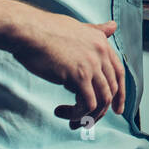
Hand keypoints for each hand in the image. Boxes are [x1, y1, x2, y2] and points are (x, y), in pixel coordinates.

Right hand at [10, 13, 125, 128]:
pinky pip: (87, 104)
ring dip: (88, 116)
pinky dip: (78, 114)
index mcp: (102, 42)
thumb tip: (113, 26)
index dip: (120, 93)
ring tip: (72, 123)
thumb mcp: (77, 27)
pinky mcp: (79, 76)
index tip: (116, 109)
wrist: (28, 31)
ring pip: (102, 100)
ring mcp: (92, 65)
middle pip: (111, 89)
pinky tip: (61, 113)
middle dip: (103, 110)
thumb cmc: (45, 30)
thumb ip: (96, 31)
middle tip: (88, 121)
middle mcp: (101, 53)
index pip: (119, 73)